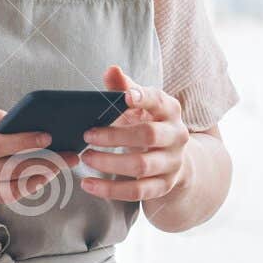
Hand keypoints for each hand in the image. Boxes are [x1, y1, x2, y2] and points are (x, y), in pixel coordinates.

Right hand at [0, 107, 78, 220]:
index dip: (25, 142)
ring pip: (8, 192)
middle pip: (8, 172)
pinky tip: (30, 180)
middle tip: (70, 156)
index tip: (49, 137)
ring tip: (56, 170)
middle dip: (44, 163)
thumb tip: (15, 120)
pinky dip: (13, 190)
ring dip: (37, 181)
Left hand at [78, 65, 190, 202]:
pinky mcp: (164, 186)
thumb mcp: (139, 104)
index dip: (143, 98)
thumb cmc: (148, 123)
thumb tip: (111, 70)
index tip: (125, 97)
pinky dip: (110, 190)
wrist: (173, 157)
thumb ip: (124, 86)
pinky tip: (88, 185)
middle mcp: (176, 135)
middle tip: (87, 135)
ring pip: (141, 166)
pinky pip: (137, 192)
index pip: (158, 101)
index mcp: (169, 110)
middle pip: (148, 135)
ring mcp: (172, 162)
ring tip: (86, 158)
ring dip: (110, 163)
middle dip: (115, 136)